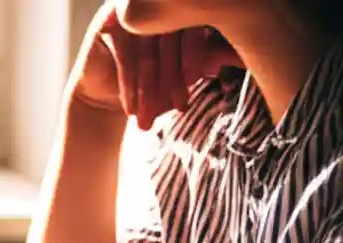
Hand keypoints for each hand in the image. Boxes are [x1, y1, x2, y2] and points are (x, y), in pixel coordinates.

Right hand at [70, 3, 239, 129]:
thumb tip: (247, 58)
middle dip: (172, 79)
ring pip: (146, 51)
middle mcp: (157, 2)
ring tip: (150, 118)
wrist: (109, 91)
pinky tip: (131, 107)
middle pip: (169, 41)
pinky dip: (129, 84)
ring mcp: (130, 10)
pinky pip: (124, 55)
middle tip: (178, 108)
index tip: (195, 83)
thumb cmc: (156, 77)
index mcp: (183, 4)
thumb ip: (215, 56)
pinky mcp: (107, 22)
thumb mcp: (190, 67)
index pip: (193, 26)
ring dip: (149, 88)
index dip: (194, 55)